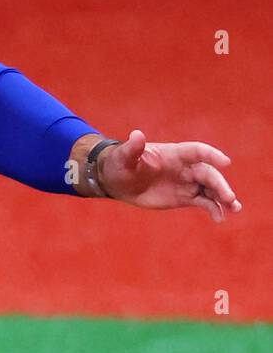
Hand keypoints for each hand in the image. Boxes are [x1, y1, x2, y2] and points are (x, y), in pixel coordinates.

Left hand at [99, 130, 242, 221]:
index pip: (197, 151)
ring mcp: (187, 182)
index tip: (226, 162)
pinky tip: (219, 218)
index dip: (211, 155)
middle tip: (229, 197)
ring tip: (234, 208)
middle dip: (220, 185)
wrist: (119, 181)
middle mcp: (185, 167)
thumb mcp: (124, 157)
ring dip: (224, 198)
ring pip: (211, 189)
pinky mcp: (186, 197)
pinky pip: (204, 202)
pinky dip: (214, 209)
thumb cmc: (121, 164)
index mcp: (174, 153)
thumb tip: (136, 134)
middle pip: (208, 174)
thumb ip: (133, 148)